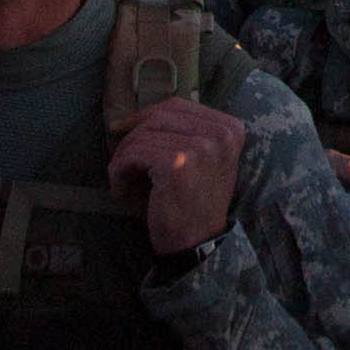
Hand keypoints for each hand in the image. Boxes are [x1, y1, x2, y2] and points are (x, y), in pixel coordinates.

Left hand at [109, 94, 249, 257]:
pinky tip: (120, 188)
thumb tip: (141, 112)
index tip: (123, 127)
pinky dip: (119, 170)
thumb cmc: (193, 202)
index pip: (178, 105)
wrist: (196, 244)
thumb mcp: (202, 160)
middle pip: (159, 116)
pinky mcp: (177, 163)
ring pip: (142, 135)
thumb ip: (186, 132)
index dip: (145, 115)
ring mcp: (201, 147)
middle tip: (119, 159)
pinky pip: (134, 154)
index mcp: (230, 129)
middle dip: (132, 135)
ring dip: (122, 156)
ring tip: (121, 178)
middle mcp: (220, 134)